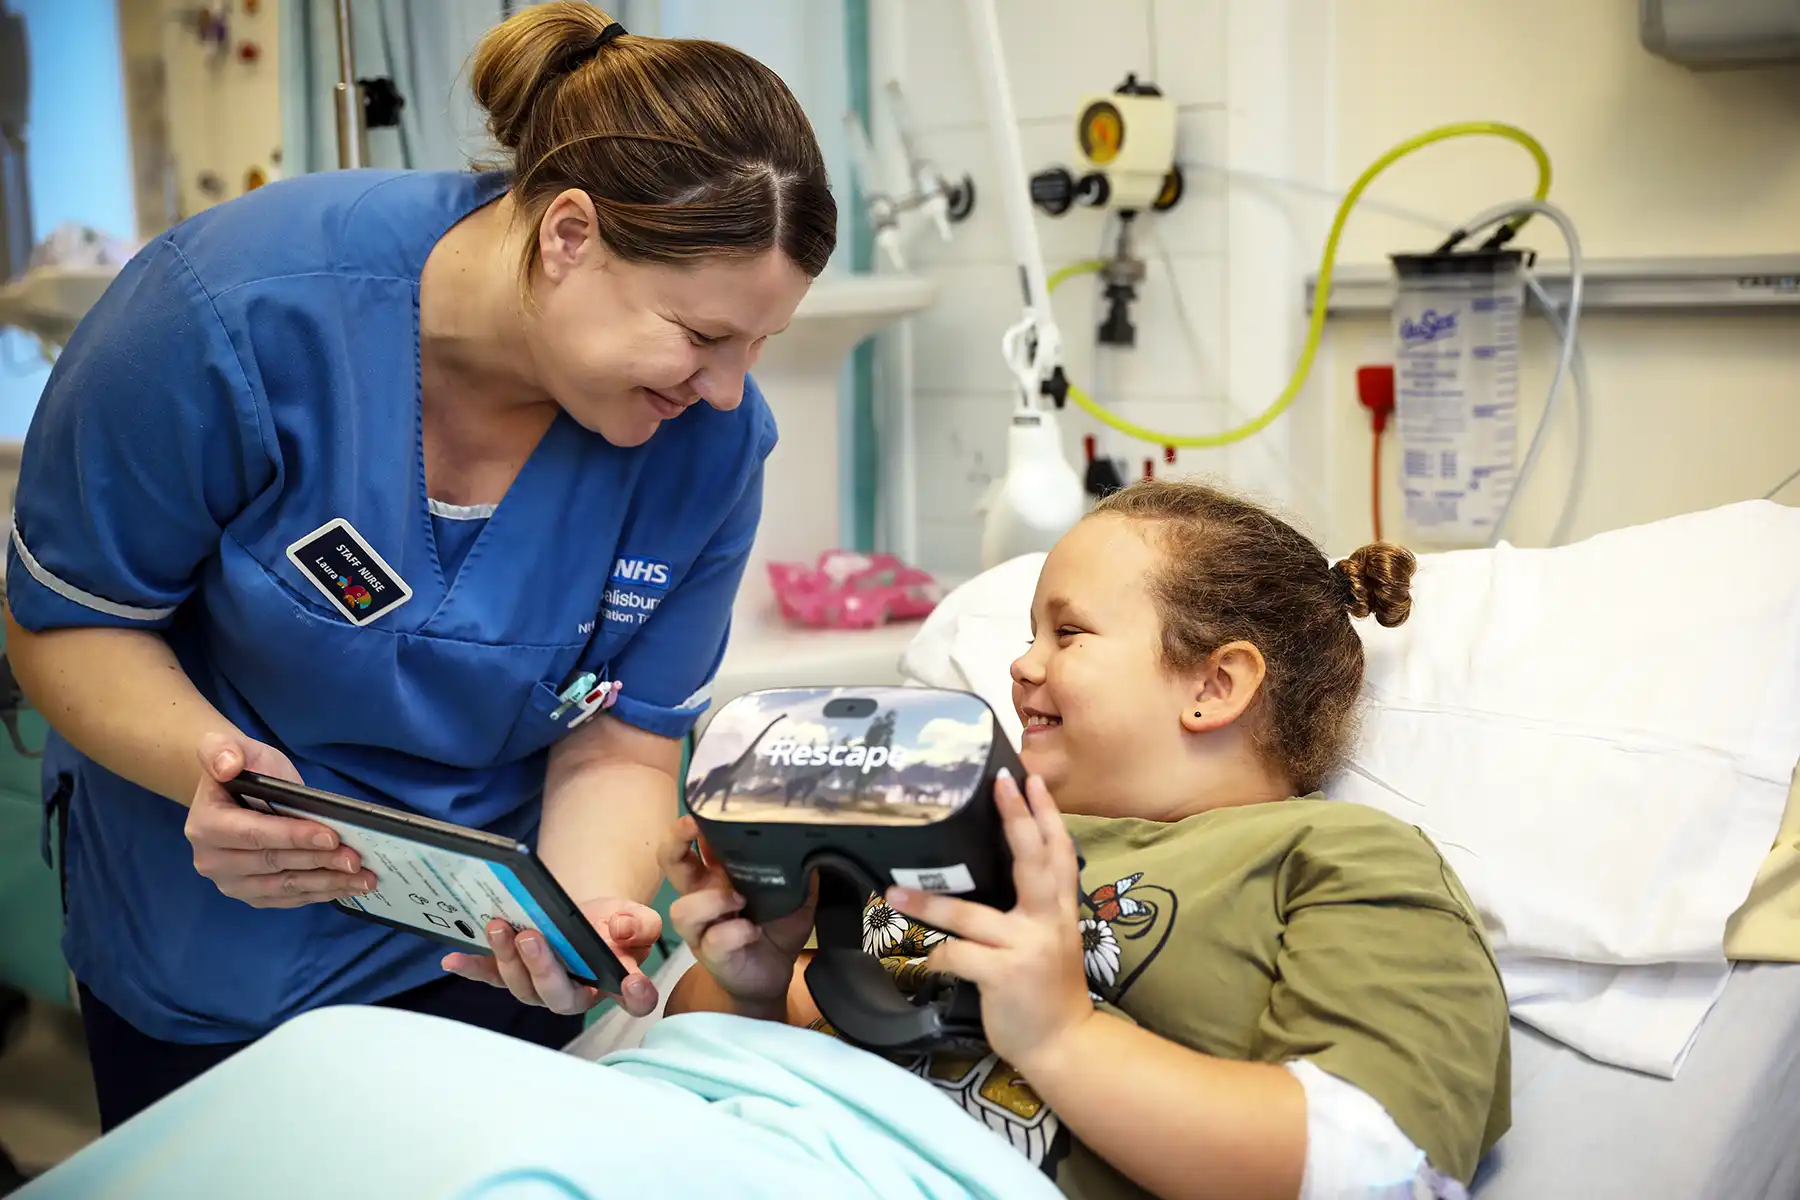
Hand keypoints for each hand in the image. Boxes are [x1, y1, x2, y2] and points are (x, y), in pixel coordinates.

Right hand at [185, 731, 375, 907]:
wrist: (236, 790)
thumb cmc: (242, 768)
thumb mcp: (230, 746)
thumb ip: (222, 749)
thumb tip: (227, 765)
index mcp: (205, 826)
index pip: (254, 834)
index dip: (293, 836)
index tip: (331, 836)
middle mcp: (212, 861)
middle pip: (273, 864)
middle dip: (318, 861)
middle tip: (356, 858)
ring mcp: (232, 883)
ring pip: (285, 887)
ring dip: (326, 883)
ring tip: (363, 877)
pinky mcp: (253, 895)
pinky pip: (289, 899)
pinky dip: (320, 893)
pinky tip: (348, 886)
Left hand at [441, 897, 663, 1017]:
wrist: (587, 918)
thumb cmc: (616, 923)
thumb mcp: (638, 916)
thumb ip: (640, 924)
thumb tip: (620, 930)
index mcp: (617, 982)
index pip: (635, 999)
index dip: (635, 995)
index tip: (632, 982)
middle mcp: (577, 994)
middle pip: (561, 995)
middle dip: (543, 968)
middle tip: (533, 938)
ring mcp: (541, 988)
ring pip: (522, 986)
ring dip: (507, 958)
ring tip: (499, 926)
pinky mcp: (513, 976)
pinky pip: (490, 977)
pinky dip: (471, 968)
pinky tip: (452, 959)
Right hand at [662, 816, 815, 1018]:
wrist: (774, 973)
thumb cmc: (777, 927)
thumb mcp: (797, 893)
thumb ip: (801, 869)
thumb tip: (817, 840)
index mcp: (718, 873)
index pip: (694, 840)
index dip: (693, 821)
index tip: (705, 808)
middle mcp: (702, 894)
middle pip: (669, 861)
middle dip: (676, 840)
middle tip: (693, 828)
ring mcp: (702, 926)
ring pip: (683, 908)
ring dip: (712, 900)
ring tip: (741, 900)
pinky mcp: (711, 953)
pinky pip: (714, 939)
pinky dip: (734, 932)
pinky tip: (752, 931)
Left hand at [886, 771, 1092, 1072]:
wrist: (1065, 1045)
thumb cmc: (1047, 990)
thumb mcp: (1050, 939)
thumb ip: (1032, 907)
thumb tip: (992, 871)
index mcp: (1060, 910)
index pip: (1058, 851)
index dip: (1045, 814)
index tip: (1031, 779)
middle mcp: (1049, 921)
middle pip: (1033, 861)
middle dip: (1017, 819)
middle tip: (1000, 783)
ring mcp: (1026, 948)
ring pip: (972, 914)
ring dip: (930, 902)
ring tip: (896, 889)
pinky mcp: (1004, 976)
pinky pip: (958, 955)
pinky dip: (938, 955)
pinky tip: (927, 958)